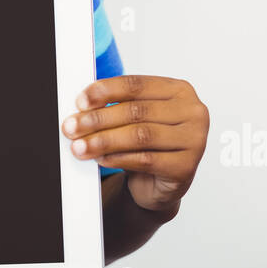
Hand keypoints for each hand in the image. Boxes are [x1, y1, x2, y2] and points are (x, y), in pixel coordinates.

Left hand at [62, 75, 208, 212]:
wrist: (160, 182)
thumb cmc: (148, 144)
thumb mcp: (136, 118)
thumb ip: (117, 106)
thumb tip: (82, 106)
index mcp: (179, 90)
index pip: (137, 85)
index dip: (105, 91)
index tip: (80, 102)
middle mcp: (193, 112)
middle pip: (137, 111)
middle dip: (98, 119)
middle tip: (72, 127)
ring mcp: (194, 140)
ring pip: (140, 136)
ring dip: (104, 141)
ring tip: (80, 146)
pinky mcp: (186, 167)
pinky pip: (146, 160)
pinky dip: (118, 158)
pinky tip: (101, 158)